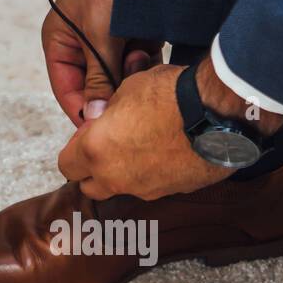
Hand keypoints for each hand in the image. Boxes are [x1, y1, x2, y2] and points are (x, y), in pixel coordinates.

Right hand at [41, 0, 160, 127]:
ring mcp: (111, 37)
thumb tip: (93, 118)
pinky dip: (149, 58)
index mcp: (60, 42)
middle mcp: (82, 42)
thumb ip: (98, 79)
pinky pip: (142, 59)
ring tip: (142, 53)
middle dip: (114, 89)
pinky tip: (154, 46)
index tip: (105, 131)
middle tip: (130, 89)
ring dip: (134, 72)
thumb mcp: (99, 36)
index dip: (84, 112)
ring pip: (123, 74)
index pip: (67, 92)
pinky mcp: (136, 31)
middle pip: (97, 86)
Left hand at [57, 65, 232, 199]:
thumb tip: (104, 121)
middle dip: (94, 169)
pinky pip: (155, 186)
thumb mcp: (126, 90)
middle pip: (90, 187)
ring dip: (124, 174)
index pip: (66, 164)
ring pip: (122, 188)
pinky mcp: (172, 192)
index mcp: (96, 151)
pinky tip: (172, 151)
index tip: (91, 132)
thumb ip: (107, 114)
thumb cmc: (169, 94)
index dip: (75, 148)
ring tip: (144, 146)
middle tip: (111, 144)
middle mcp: (116, 178)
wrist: (217, 113)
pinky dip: (156, 174)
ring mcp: (145, 189)